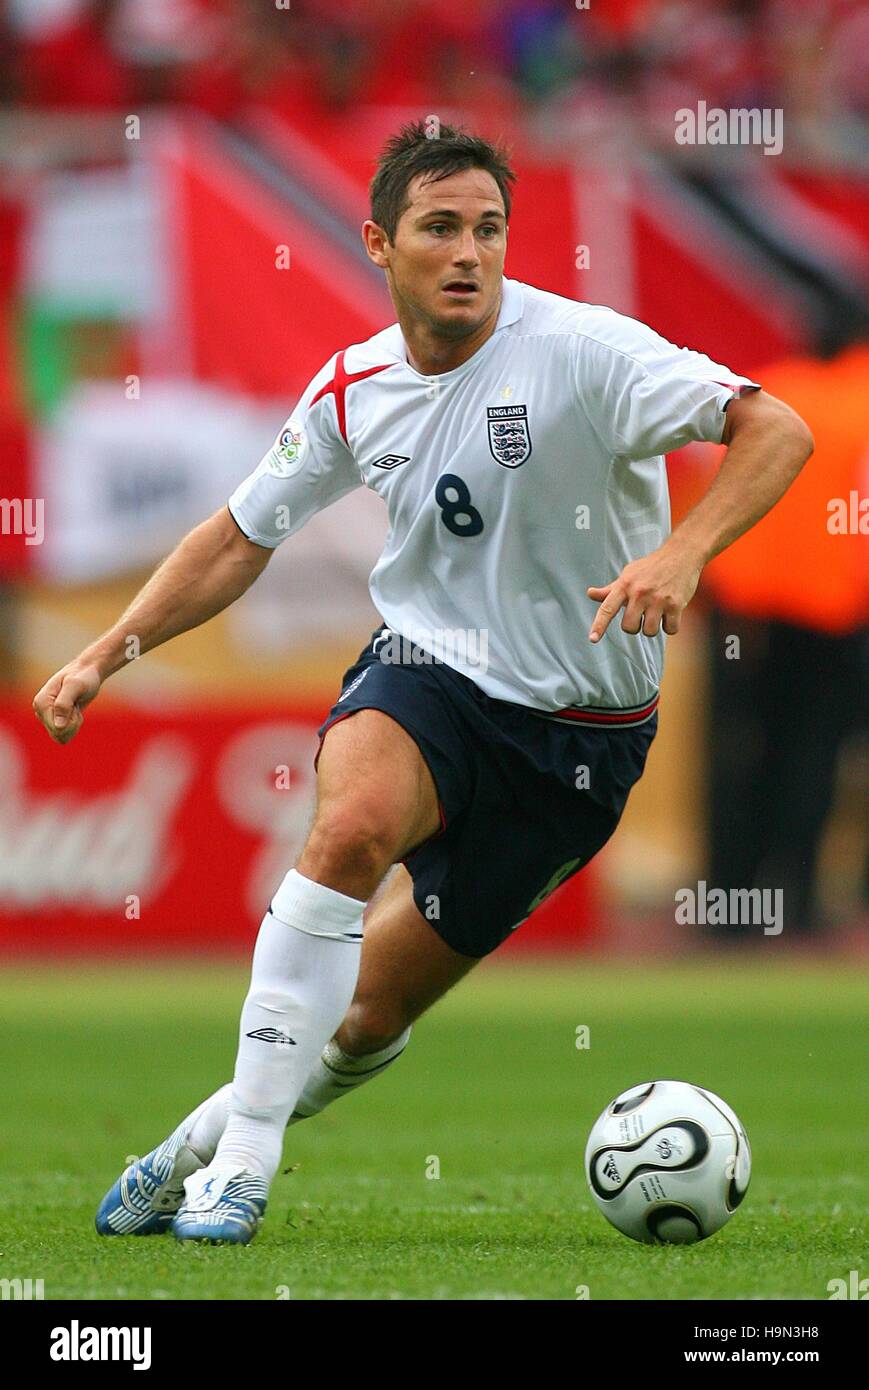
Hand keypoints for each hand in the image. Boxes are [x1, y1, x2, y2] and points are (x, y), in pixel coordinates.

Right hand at [32, 660, 102, 743]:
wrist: (87, 672)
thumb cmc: (83, 677)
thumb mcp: (76, 686)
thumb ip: (64, 704)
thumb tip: (58, 727)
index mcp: (41, 703)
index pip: (57, 729)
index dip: (71, 720)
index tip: (74, 704)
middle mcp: (40, 711)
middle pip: (59, 734)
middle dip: (73, 723)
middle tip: (76, 705)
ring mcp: (46, 716)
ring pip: (61, 736)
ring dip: (73, 724)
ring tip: (74, 707)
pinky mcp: (53, 720)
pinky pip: (64, 735)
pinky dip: (73, 725)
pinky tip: (74, 711)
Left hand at [587, 543, 701, 642]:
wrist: (681, 555)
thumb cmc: (651, 567)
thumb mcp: (628, 574)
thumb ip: (611, 589)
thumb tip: (590, 594)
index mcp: (625, 585)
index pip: (607, 608)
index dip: (599, 625)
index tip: (593, 639)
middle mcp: (639, 593)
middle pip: (629, 627)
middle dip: (634, 626)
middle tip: (641, 614)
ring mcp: (658, 599)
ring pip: (649, 631)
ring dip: (652, 627)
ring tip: (656, 613)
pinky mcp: (676, 605)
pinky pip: (670, 630)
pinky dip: (670, 626)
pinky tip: (670, 613)